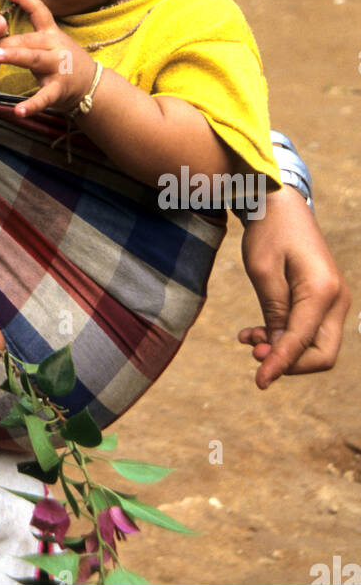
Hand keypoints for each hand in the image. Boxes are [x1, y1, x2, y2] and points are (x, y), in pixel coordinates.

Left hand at [0, 0, 95, 115]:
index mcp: (52, 34)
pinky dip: (32, 105)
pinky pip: (44, 97)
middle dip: (7, 41)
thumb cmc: (62, 61)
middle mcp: (55, 48)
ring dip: (15, 57)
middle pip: (29, 40)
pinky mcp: (59, 90)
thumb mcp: (50, 43)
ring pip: (35, 59)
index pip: (40, 11)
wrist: (91, 86)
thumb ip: (27, 38)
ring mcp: (58, 68)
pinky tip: (18, 111)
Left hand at [239, 184, 349, 387]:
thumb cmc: (269, 231)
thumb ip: (274, 313)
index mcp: (323, 291)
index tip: (259, 382)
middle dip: (288, 361)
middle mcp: (337, 299)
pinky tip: (256, 331)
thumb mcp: (263, 272)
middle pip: (322, 354)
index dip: (280, 365)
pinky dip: (286, 336)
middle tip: (252, 351)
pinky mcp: (323, 298)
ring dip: (284, 349)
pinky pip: (310, 330)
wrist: (279, 202)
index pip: (303, 341)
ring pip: (317, 345)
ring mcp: (334, 299)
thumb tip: (278, 352)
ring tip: (247, 338)